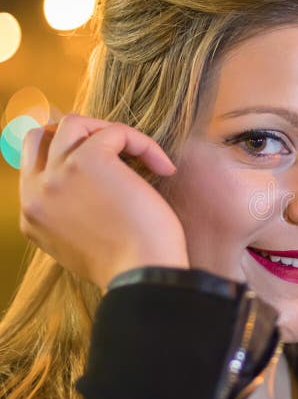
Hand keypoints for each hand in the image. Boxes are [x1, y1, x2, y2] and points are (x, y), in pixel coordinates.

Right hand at [18, 114, 189, 289]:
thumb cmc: (129, 264)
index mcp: (32, 215)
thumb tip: (94, 187)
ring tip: (141, 155)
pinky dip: (144, 144)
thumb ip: (75, 214)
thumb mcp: (84, 242)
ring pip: (72, 123)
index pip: (34, 165)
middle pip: (41, 136)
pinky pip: (115, 132)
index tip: (109, 164)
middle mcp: (36, 193)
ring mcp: (58, 174)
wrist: (142, 275)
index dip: (70, 156)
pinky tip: (164, 168)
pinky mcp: (88, 160)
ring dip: (110, 132)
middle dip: (79, 135)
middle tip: (118, 150)